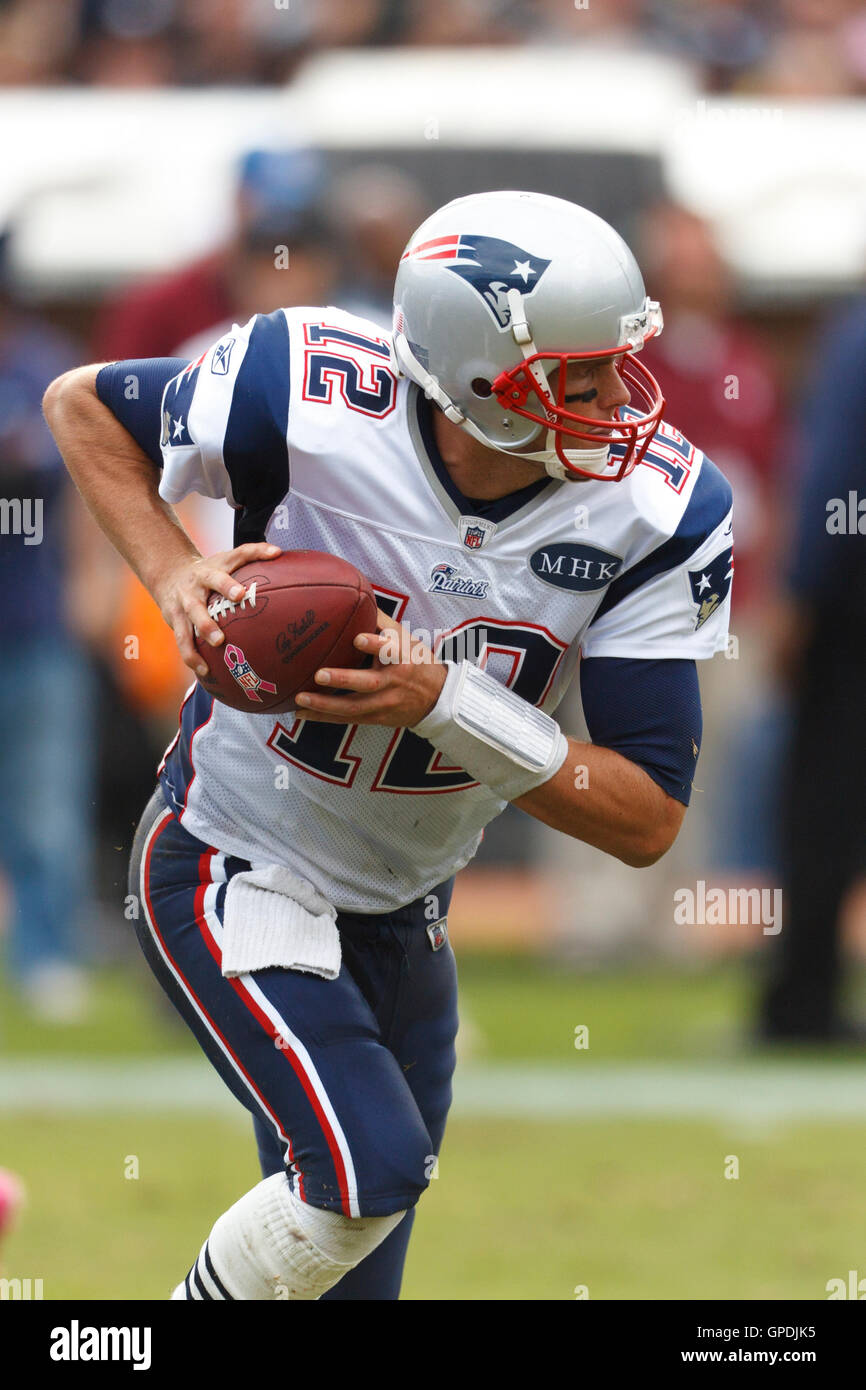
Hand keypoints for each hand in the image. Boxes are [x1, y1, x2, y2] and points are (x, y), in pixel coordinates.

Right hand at [154, 542, 281, 677]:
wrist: (169, 574)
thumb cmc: (210, 569)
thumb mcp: (227, 558)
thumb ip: (252, 554)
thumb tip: (280, 552)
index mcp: (209, 571)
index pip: (221, 572)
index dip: (229, 582)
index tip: (241, 593)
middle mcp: (193, 589)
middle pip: (197, 605)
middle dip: (207, 621)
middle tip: (220, 637)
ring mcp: (181, 606)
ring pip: (187, 627)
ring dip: (197, 643)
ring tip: (212, 657)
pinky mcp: (174, 621)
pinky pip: (182, 642)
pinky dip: (192, 658)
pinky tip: (206, 672)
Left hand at [295, 610, 446, 726]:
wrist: (437, 700)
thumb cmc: (417, 662)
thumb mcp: (407, 640)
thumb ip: (382, 622)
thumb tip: (358, 594)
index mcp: (402, 659)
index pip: (391, 651)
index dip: (375, 645)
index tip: (358, 637)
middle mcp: (393, 682)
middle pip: (368, 684)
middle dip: (343, 679)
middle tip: (319, 674)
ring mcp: (384, 703)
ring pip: (354, 707)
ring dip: (325, 704)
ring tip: (300, 698)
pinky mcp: (376, 718)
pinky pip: (347, 719)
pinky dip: (324, 717)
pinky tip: (302, 712)